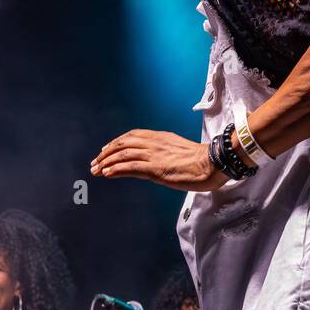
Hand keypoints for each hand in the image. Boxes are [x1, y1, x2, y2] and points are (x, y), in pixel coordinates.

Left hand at [90, 129, 227, 192]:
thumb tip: (162, 161)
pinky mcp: (155, 169)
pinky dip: (116, 170)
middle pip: (123, 144)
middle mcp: (154, 143)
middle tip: (96, 162)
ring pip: (122, 155)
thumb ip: (168, 152)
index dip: (117, 142)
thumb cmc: (205, 160)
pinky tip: (107, 174)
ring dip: (106, 162)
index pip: (132, 136)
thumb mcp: (182, 150)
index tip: (107, 150)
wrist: (214, 162)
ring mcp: (154, 156)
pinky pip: (130, 168)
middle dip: (107, 153)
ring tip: (96, 169)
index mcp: (161, 137)